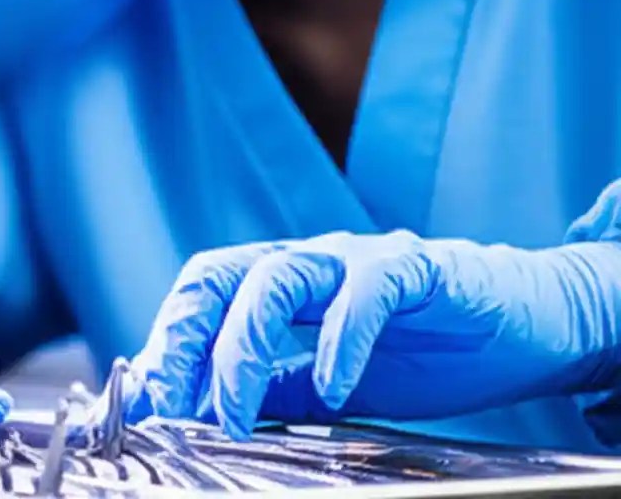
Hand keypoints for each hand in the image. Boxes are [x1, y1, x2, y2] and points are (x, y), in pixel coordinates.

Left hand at [124, 231, 620, 439]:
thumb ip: (272, 388)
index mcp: (281, 285)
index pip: (204, 297)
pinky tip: (333, 387)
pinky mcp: (420, 269)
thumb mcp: (329, 384)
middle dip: (184, 338)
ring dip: (244, 347)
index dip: (168, 345)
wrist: (526, 327)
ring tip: (235, 413)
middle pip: (221, 275)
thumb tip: (204, 410)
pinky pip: (369, 290)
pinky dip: (342, 340)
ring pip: (277, 277)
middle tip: (173, 404)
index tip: (149, 405)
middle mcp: (309, 262)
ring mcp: (360, 260)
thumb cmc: (426, 352)